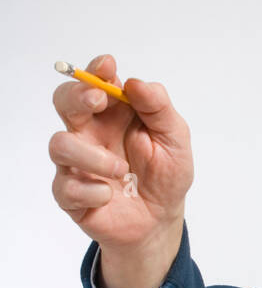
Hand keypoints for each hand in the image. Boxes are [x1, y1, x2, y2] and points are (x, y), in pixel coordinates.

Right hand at [49, 52, 193, 252]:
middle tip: (98, 101)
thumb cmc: (165, 176)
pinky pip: (66, 187)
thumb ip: (159, 108)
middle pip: (64, 101)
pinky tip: (109, 196)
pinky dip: (91, 191)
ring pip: (60, 144)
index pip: (95, 82)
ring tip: (120, 169)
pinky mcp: (72, 195)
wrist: (161, 221)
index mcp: (113, 114)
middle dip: (77, 96)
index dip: (96, 70)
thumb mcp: (175, 140)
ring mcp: (77, 163)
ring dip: (91, 155)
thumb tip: (136, 83)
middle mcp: (90, 133)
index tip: (107, 66)